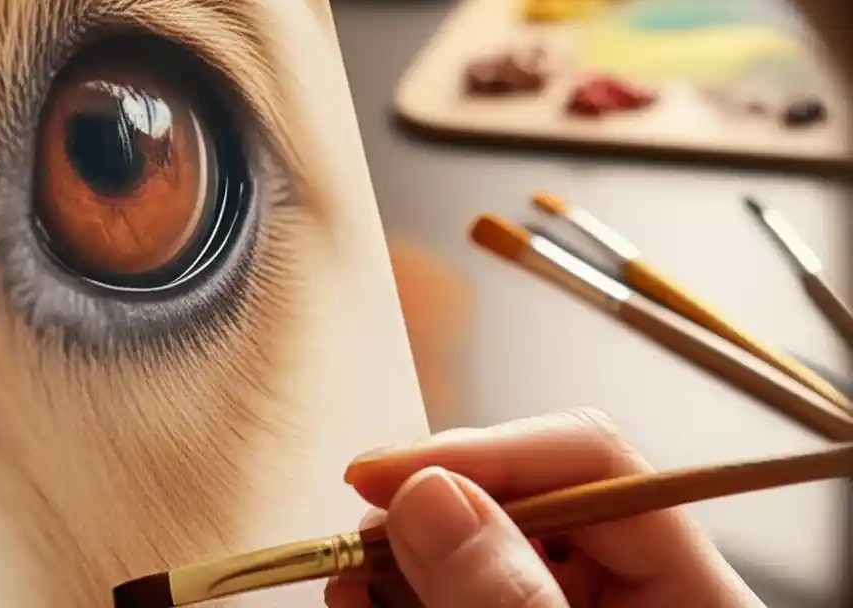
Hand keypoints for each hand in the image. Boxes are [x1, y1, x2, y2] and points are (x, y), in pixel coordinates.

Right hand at [325, 409, 766, 607]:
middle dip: (429, 501)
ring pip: (482, 537)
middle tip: (358, 531)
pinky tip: (365, 595)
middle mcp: (638, 588)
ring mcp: (580, 606)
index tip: (383, 474)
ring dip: (402, 548)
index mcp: (694, 591)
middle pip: (527, 491)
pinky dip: (403, 586)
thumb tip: (430, 496)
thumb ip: (511, 596)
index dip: (479, 449)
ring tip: (346, 575)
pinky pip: (462, 584)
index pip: (590, 458)